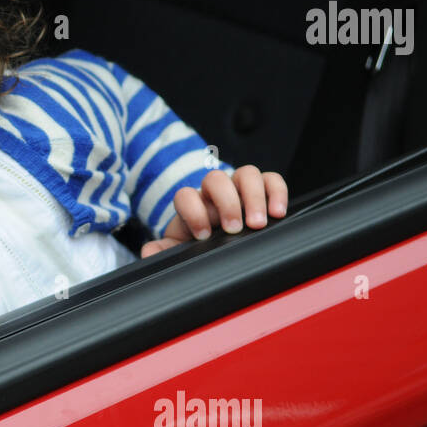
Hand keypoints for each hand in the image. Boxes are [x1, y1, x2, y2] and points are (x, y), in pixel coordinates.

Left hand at [139, 166, 287, 257]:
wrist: (214, 235)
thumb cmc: (197, 239)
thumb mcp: (178, 247)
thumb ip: (162, 250)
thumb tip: (149, 253)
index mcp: (191, 204)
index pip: (186, 195)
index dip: (194, 212)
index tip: (203, 235)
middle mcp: (214, 192)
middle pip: (216, 179)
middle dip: (227, 203)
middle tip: (234, 228)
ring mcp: (239, 187)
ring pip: (247, 173)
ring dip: (254, 197)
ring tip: (258, 224)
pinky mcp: (262, 189)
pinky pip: (271, 179)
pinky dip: (276, 191)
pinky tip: (278, 213)